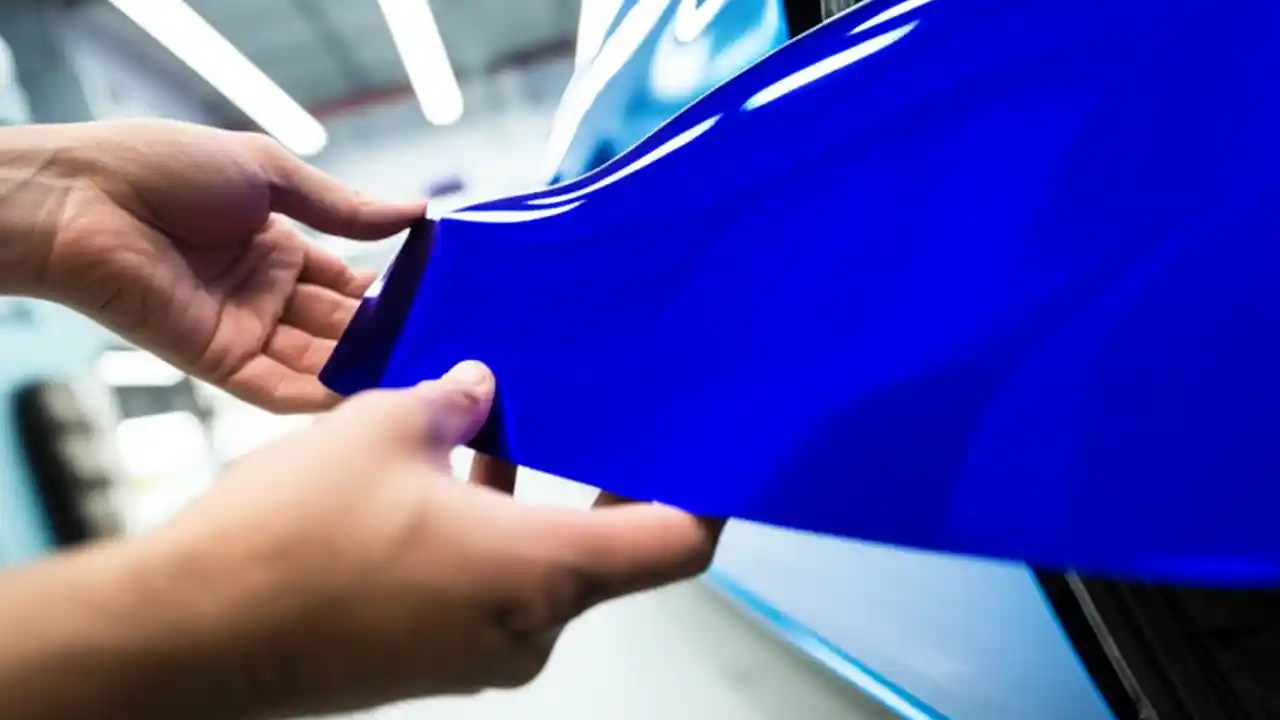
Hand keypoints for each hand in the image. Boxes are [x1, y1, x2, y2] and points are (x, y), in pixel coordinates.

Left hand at [0, 119, 423, 411]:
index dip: (390, 293)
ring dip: (364, 369)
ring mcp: (244, 329)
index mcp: (277, 246)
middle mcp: (265, 293)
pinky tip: (366, 398)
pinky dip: (321, 396)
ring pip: (319, 359)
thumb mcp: (269, 174)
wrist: (85, 199)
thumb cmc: (167, 169)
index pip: (348, 280)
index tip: (441, 304)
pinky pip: (279, 387)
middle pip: (340, 325)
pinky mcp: (219, 361)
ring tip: (420, 378)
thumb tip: (418, 210)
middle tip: (443, 350)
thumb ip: (344, 206)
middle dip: (385, 336)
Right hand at [121, 361, 718, 716]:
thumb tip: (479, 386)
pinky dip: (488, 534)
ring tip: (492, 428)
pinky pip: (494, 589)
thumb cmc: (290, 543)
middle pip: (610, 550)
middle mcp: (527, 625)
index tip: (708, 450)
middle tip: (591, 413)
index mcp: (542, 570)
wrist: (192, 635)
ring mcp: (481, 652)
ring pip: (543, 565)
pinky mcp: (436, 658)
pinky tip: (441, 477)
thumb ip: (453, 399)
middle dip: (598, 477)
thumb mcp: (384, 429)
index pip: (675, 543)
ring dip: (530, 499)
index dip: (706, 494)